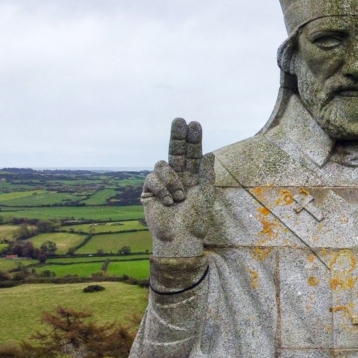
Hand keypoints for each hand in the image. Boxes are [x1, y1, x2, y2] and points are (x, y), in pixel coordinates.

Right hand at [141, 118, 214, 256]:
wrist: (180, 238)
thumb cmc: (196, 220)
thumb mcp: (205, 194)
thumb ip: (206, 174)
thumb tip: (208, 153)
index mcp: (192, 177)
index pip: (192, 154)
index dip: (193, 139)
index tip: (194, 124)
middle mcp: (177, 177)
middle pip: (175, 151)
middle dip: (178, 135)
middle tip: (180, 120)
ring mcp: (162, 183)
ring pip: (163, 165)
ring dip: (172, 180)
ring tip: (180, 197)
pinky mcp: (148, 191)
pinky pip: (152, 178)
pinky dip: (162, 189)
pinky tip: (168, 202)